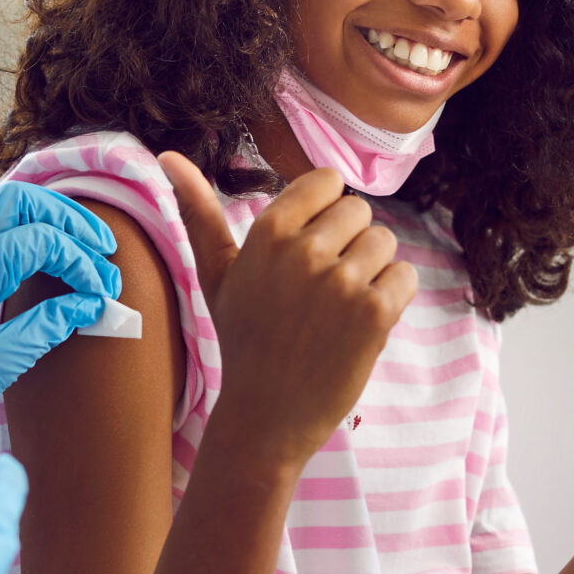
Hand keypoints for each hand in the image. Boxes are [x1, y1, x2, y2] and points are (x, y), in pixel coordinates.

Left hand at [0, 179, 121, 418]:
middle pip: (24, 201)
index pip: (45, 241)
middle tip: (100, 246)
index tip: (101, 287)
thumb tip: (90, 305)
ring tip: (62, 232)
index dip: (82, 262)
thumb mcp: (3, 359)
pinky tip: (12, 232)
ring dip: (33, 207)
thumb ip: (50, 325)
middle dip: (69, 221)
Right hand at [160, 153, 417, 469]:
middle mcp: (304, 251)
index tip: (308, 251)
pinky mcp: (375, 313)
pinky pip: (404, 277)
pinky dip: (391, 299)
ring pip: (386, 243)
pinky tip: (359, 325)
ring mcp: (342, 282)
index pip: (327, 182)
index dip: (325, 215)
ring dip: (372, 273)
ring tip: (338, 309)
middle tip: (320, 290)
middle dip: (349, 245)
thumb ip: (199, 212)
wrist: (266, 417)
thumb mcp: (217, 275)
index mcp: (267, 232)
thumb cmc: (243, 339)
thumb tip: (169, 156)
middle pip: (360, 212)